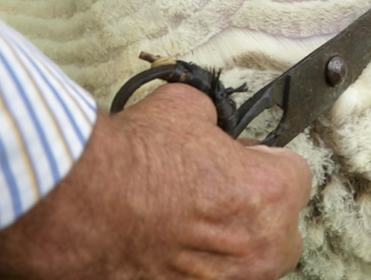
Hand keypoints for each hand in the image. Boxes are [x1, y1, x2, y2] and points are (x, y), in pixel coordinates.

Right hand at [0, 83, 311, 279]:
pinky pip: (207, 277)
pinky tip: (161, 241)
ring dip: (223, 240)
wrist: (75, 206)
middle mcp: (259, 249)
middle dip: (253, 207)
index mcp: (272, 195)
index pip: (295, 173)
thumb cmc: (129, 162)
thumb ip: (211, 117)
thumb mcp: (183, 108)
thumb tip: (206, 118)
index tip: (239, 156)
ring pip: (245, 261)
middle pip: (279, 227)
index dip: (261, 160)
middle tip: (212, 187)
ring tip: (181, 217)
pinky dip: (192, 264)